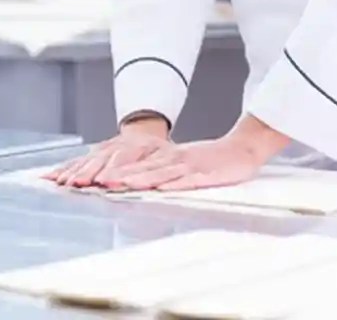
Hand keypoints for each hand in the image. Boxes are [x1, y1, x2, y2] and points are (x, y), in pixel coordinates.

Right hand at [43, 120, 171, 188]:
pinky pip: (75, 161)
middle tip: (78, 183)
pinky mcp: (91, 154)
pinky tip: (49, 177)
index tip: (106, 182)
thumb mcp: (168, 157)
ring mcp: (102, 149)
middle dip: (88, 172)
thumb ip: (163, 171)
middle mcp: (117, 146)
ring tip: (63, 182)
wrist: (145, 129)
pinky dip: (62, 169)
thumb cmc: (159, 151)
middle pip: (100, 159)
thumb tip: (162, 186)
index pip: (125, 158)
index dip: (114, 170)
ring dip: (73, 171)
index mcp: (138, 146)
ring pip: (86, 160)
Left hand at [94, 137, 263, 191]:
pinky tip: (162, 188)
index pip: (137, 165)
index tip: (93, 179)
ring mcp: (191, 166)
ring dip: (141, 178)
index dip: (115, 172)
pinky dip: (175, 183)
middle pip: (143, 168)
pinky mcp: (208, 175)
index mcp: (168, 158)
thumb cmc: (212, 160)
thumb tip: (136, 181)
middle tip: (98, 183)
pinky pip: (190, 180)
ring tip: (121, 184)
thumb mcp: (182, 164)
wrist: (243, 149)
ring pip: (162, 172)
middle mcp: (175, 160)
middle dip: (120, 176)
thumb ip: (161, 171)